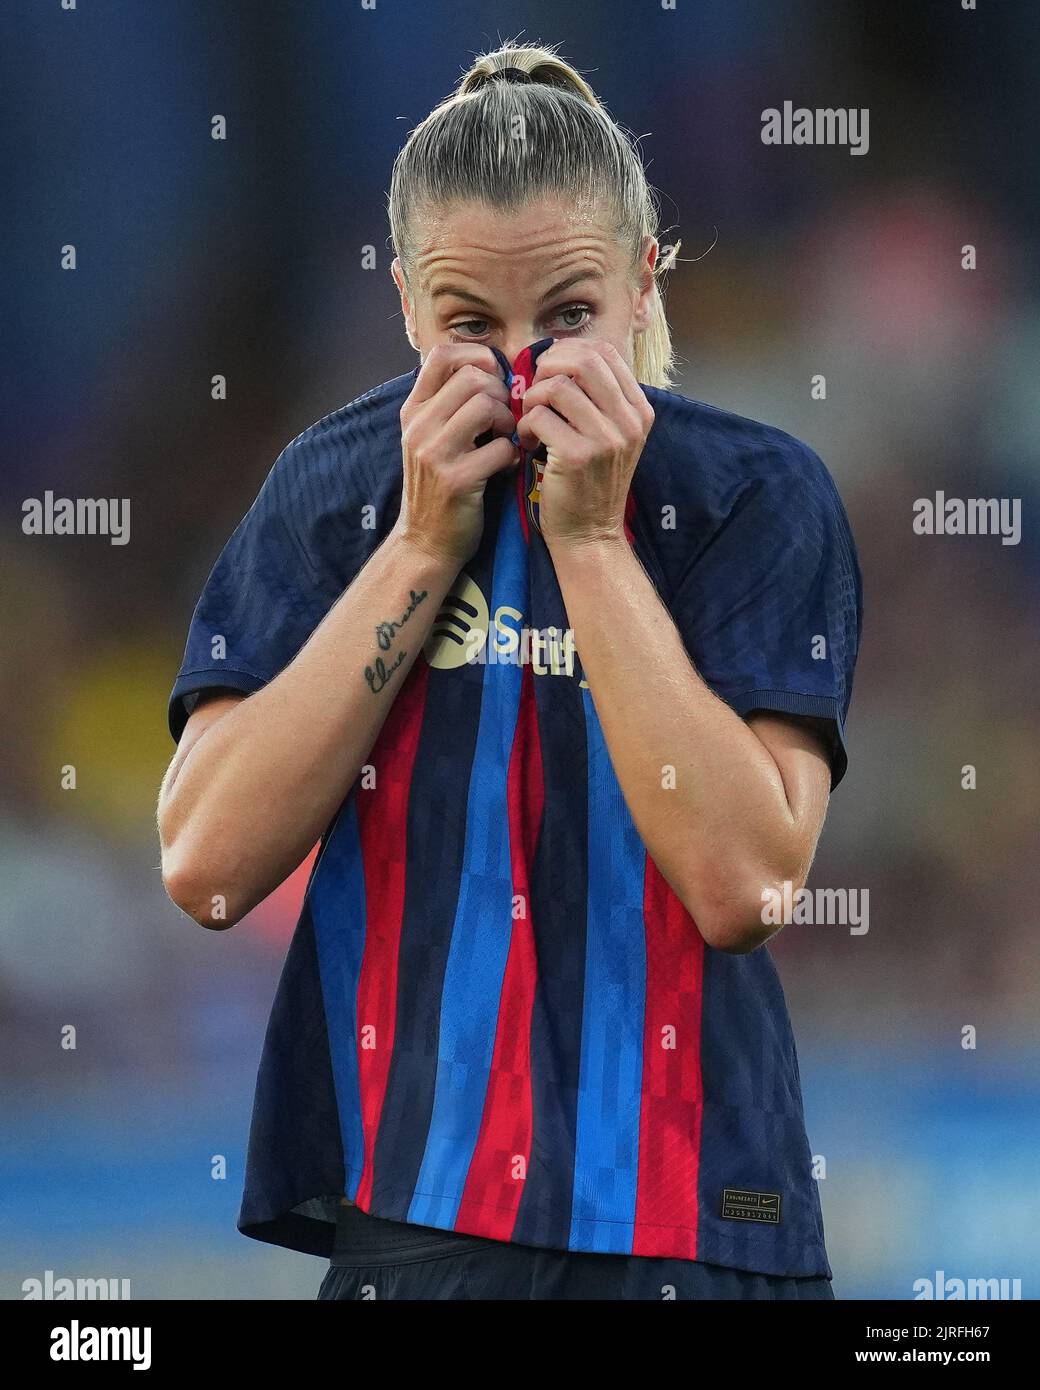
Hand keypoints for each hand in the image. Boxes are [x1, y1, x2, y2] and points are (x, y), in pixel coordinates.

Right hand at [395, 344, 518, 567]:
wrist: (425, 542)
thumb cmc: (438, 486)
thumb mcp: (430, 439)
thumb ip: (449, 404)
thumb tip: (490, 367)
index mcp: (413, 411)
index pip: (442, 356)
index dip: (477, 357)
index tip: (494, 378)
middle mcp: (418, 427)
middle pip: (472, 378)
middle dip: (500, 394)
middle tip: (505, 419)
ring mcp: (434, 454)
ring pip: (486, 406)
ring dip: (508, 422)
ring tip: (506, 441)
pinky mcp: (457, 481)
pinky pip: (500, 449)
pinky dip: (512, 456)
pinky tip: (506, 468)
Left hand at [515, 339, 654, 548]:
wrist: (590, 535)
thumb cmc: (590, 483)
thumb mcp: (610, 437)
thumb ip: (598, 398)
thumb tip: (562, 356)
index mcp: (639, 411)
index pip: (605, 353)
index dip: (569, 353)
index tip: (550, 374)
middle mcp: (629, 422)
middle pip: (583, 360)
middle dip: (547, 368)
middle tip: (535, 393)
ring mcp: (606, 439)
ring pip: (556, 386)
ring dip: (531, 400)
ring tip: (530, 422)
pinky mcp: (577, 456)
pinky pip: (538, 416)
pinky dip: (524, 426)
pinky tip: (527, 444)